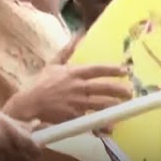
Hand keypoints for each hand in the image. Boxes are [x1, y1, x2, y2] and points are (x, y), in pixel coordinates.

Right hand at [4, 62, 131, 124]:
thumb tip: (78, 34)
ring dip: (115, 106)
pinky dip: (102, 124)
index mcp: (74, 73)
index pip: (97, 69)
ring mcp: (76, 103)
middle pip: (104, 88)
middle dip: (120, 90)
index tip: (125, 71)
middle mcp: (78, 87)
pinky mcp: (74, 117)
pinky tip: (111, 126)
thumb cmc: (42, 84)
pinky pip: (92, 120)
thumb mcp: (54, 64)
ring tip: (124, 107)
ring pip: (101, 104)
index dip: (113, 70)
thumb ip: (67, 50)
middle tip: (130, 92)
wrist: (30, 104)